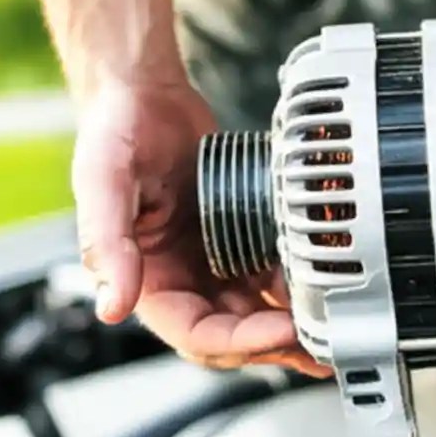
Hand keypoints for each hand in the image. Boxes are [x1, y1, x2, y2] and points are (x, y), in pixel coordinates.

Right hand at [72, 80, 330, 377]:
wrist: (146, 92)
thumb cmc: (116, 132)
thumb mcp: (104, 181)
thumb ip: (106, 243)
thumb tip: (112, 306)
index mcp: (146, 281)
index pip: (196, 333)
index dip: (239, 341)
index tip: (280, 332)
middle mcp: (181, 280)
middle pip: (232, 333)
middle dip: (274, 343)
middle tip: (318, 343)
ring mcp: (212, 262)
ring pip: (257, 312)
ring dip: (291, 325)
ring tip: (331, 328)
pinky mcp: (239, 241)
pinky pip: (270, 276)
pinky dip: (296, 287)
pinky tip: (325, 285)